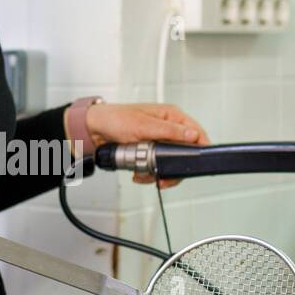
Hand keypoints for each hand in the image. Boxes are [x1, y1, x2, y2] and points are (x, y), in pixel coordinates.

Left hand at [84, 101, 209, 188]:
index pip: (196, 132)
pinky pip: (157, 167)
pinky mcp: (150, 151)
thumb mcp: (144, 126)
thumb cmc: (115, 119)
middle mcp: (168, 128)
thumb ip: (169, 132)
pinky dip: (149, 174)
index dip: (201, 148)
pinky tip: (139, 174)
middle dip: (174, 168)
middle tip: (164, 178)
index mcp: (171, 116)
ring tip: (144, 175)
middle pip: (185, 153)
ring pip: (170, 163)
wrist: (94, 129)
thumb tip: (192, 135)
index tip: (197, 164)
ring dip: (159, 173)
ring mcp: (160, 141)